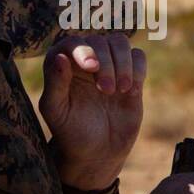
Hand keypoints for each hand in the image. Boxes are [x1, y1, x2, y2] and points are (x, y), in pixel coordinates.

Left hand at [39, 33, 146, 189]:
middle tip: (106, 90)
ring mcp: (109, 66)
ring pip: (120, 42)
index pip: (72, 42)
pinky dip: (137, 69)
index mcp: (62, 65)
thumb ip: (55, 83)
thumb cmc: (70, 132)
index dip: (84, 49)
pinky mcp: (130, 75)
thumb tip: (59, 57)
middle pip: (99, 40)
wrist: (97, 153)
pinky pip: (138, 56)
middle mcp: (85, 60)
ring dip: (123, 62)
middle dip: (106, 62)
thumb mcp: (57, 111)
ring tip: (120, 90)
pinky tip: (130, 91)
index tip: (91, 67)